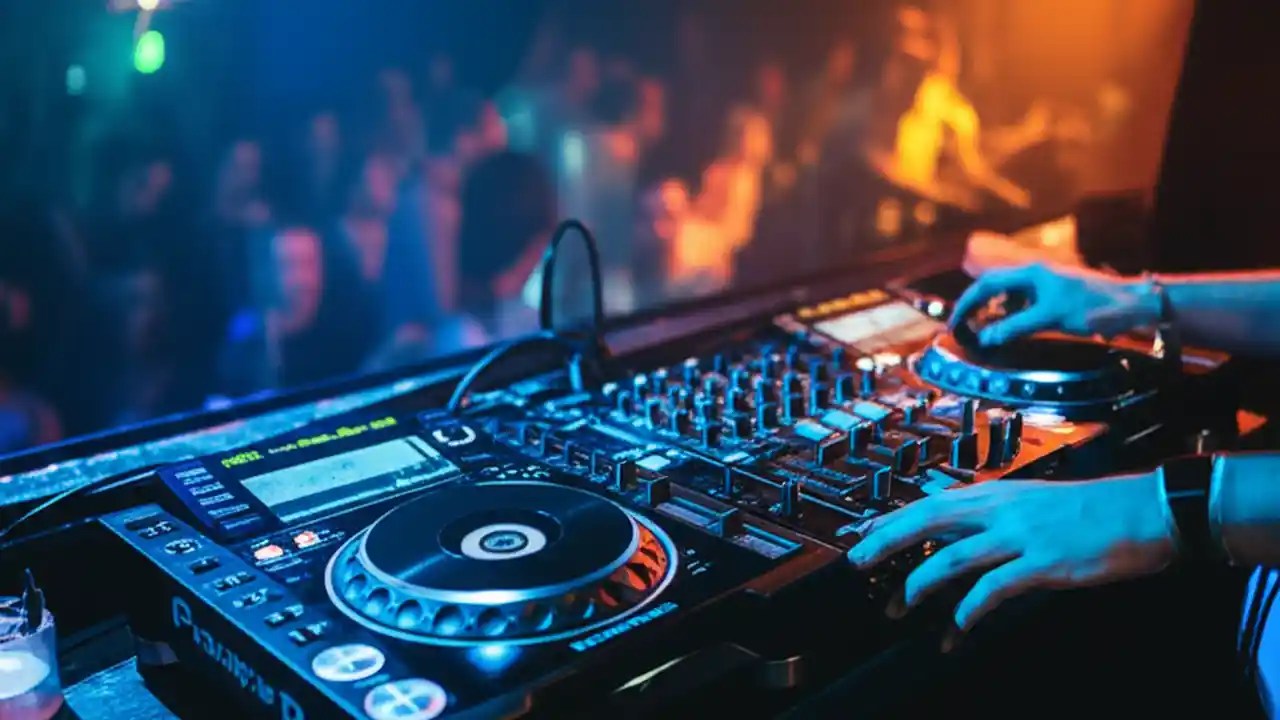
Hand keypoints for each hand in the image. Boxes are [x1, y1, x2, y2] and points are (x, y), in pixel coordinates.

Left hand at [847, 475, 1176, 640]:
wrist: (1142, 510)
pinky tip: (956, 630)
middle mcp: (1000, 508)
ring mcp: (1019, 535)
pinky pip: (992, 589)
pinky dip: (968, 611)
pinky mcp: (1041, 562)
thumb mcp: (1032, 500)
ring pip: (951, 558)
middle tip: (857, 563)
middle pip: (927, 520)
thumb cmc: (1088, 509)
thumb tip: (958, 529)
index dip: (892, 517)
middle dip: (886, 541)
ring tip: (899, 609)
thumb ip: (994, 513)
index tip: (862, 532)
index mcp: (996, 492)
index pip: (930, 502)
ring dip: (919, 585)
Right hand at [951, 263, 1160, 345]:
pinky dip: (1009, 315)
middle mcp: (1033, 274)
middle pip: (993, 286)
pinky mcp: (1052, 295)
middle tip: (961, 326)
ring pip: (1007, 295)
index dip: (967, 303)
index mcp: (1029, 273)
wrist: (1127, 303)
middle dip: (975, 305)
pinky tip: (1009, 328)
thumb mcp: (1049, 318)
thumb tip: (983, 338)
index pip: (987, 284)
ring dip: (992, 311)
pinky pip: (1021, 303)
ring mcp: (1043, 283)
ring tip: (982, 330)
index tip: (955, 322)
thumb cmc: (1090, 306)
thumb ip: (1014, 327)